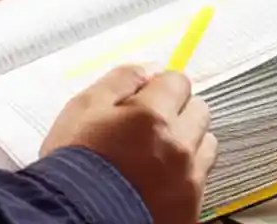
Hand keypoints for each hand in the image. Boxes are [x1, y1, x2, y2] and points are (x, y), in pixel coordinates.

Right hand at [41, 66, 217, 223]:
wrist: (71, 221)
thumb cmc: (72, 169)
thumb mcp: (83, 109)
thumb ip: (121, 80)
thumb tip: (149, 69)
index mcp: (153, 116)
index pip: (178, 81)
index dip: (160, 87)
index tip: (148, 97)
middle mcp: (178, 146)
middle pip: (199, 110)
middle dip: (178, 112)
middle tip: (150, 127)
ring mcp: (188, 180)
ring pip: (205, 145)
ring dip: (187, 144)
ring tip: (155, 157)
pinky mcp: (190, 208)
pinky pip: (201, 180)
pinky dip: (185, 176)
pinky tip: (158, 182)